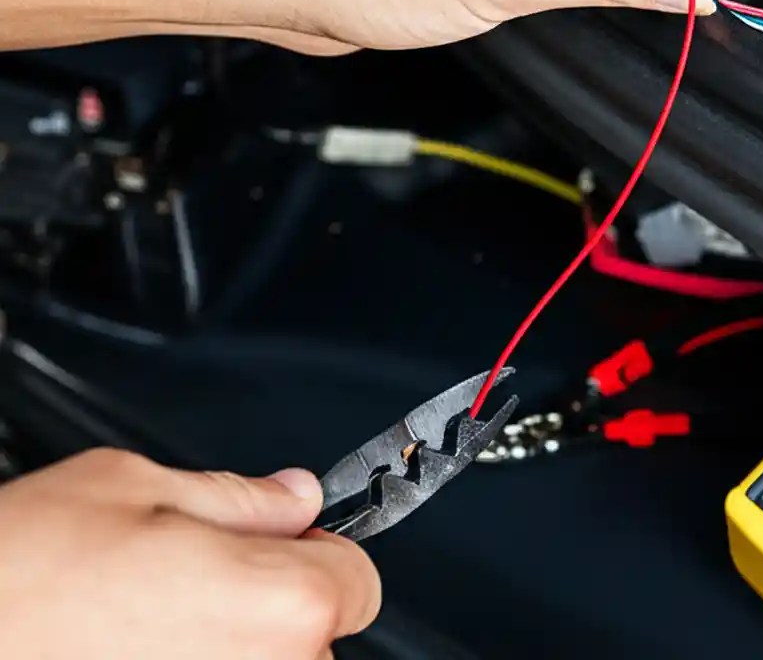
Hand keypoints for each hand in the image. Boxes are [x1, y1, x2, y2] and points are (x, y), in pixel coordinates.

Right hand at [0, 448, 380, 659]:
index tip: (278, 542)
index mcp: (281, 606)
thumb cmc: (16, 580)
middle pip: (316, 634)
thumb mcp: (132, 489)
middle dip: (270, 599)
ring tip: (146, 619)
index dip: (316, 551)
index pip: (359, 579)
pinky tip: (133, 650)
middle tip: (190, 576)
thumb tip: (294, 497)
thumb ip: (238, 497)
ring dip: (230, 645)